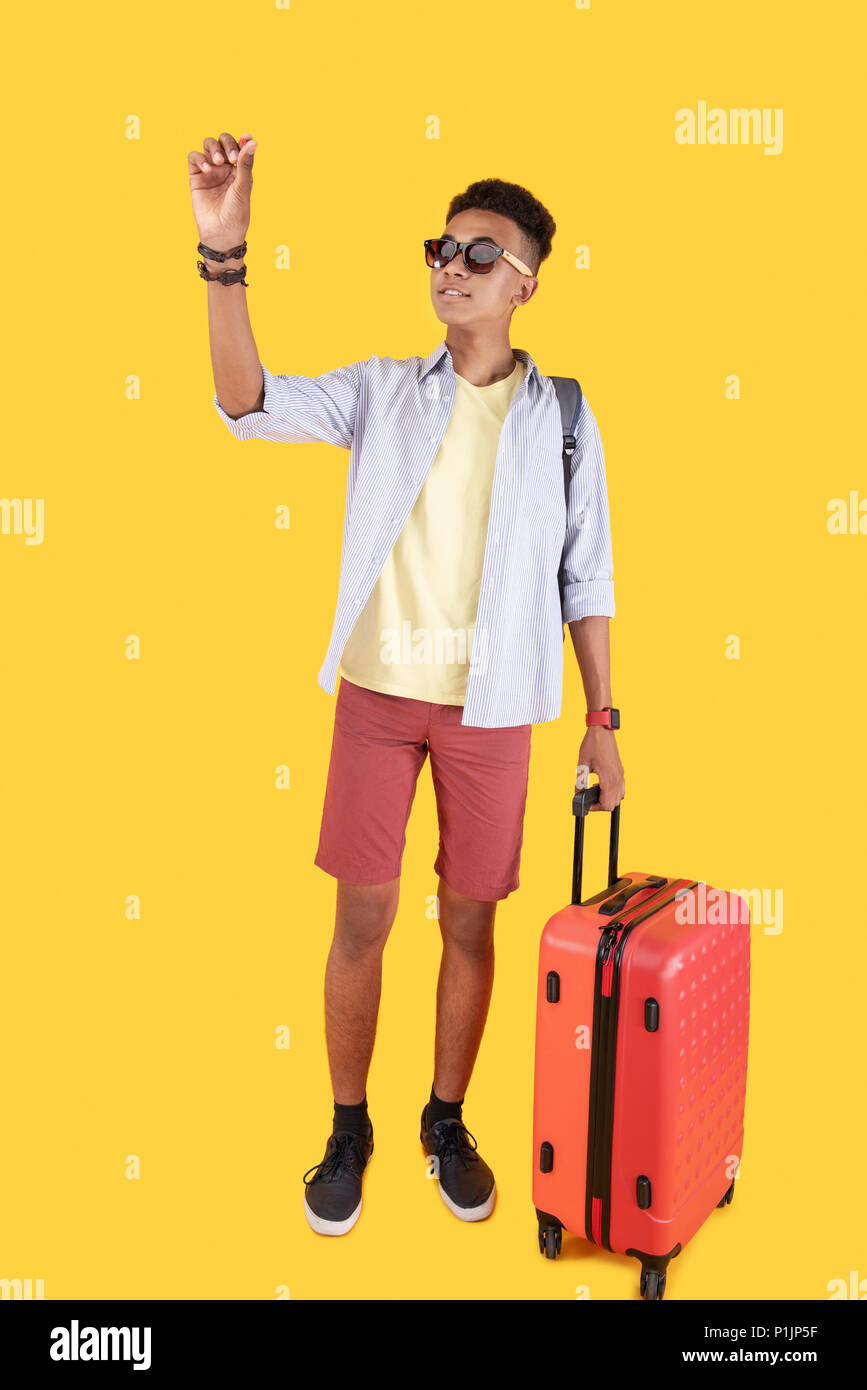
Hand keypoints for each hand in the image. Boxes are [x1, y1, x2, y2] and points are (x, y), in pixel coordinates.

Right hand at [187, 131, 256, 250]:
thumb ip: (245, 163)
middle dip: (227, 143)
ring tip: (218, 163)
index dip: (241, 140)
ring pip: (208, 145)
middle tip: (231, 158)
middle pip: (223, 141)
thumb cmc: (236, 214)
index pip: (239, 145)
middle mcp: (225, 167)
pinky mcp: (196, 176)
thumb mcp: (243, 187)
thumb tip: (253, 141)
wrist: (221, 233)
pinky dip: (200, 158)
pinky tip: (207, 170)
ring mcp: (210, 170)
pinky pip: (194, 157)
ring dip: (214, 149)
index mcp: (240, 169)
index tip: (245, 139)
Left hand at [575, 728, 624, 811]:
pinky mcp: (620, 771)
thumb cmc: (592, 744)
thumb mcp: (582, 763)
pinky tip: (602, 783)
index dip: (596, 808)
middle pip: (614, 803)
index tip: (587, 803)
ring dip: (608, 798)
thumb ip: (580, 780)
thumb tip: (578, 792)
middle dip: (602, 804)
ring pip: (619, 796)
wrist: (602, 730)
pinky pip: (621, 788)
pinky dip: (613, 791)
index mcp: (608, 778)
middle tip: (590, 798)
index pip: (607, 804)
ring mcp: (620, 774)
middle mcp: (617, 778)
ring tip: (596, 790)